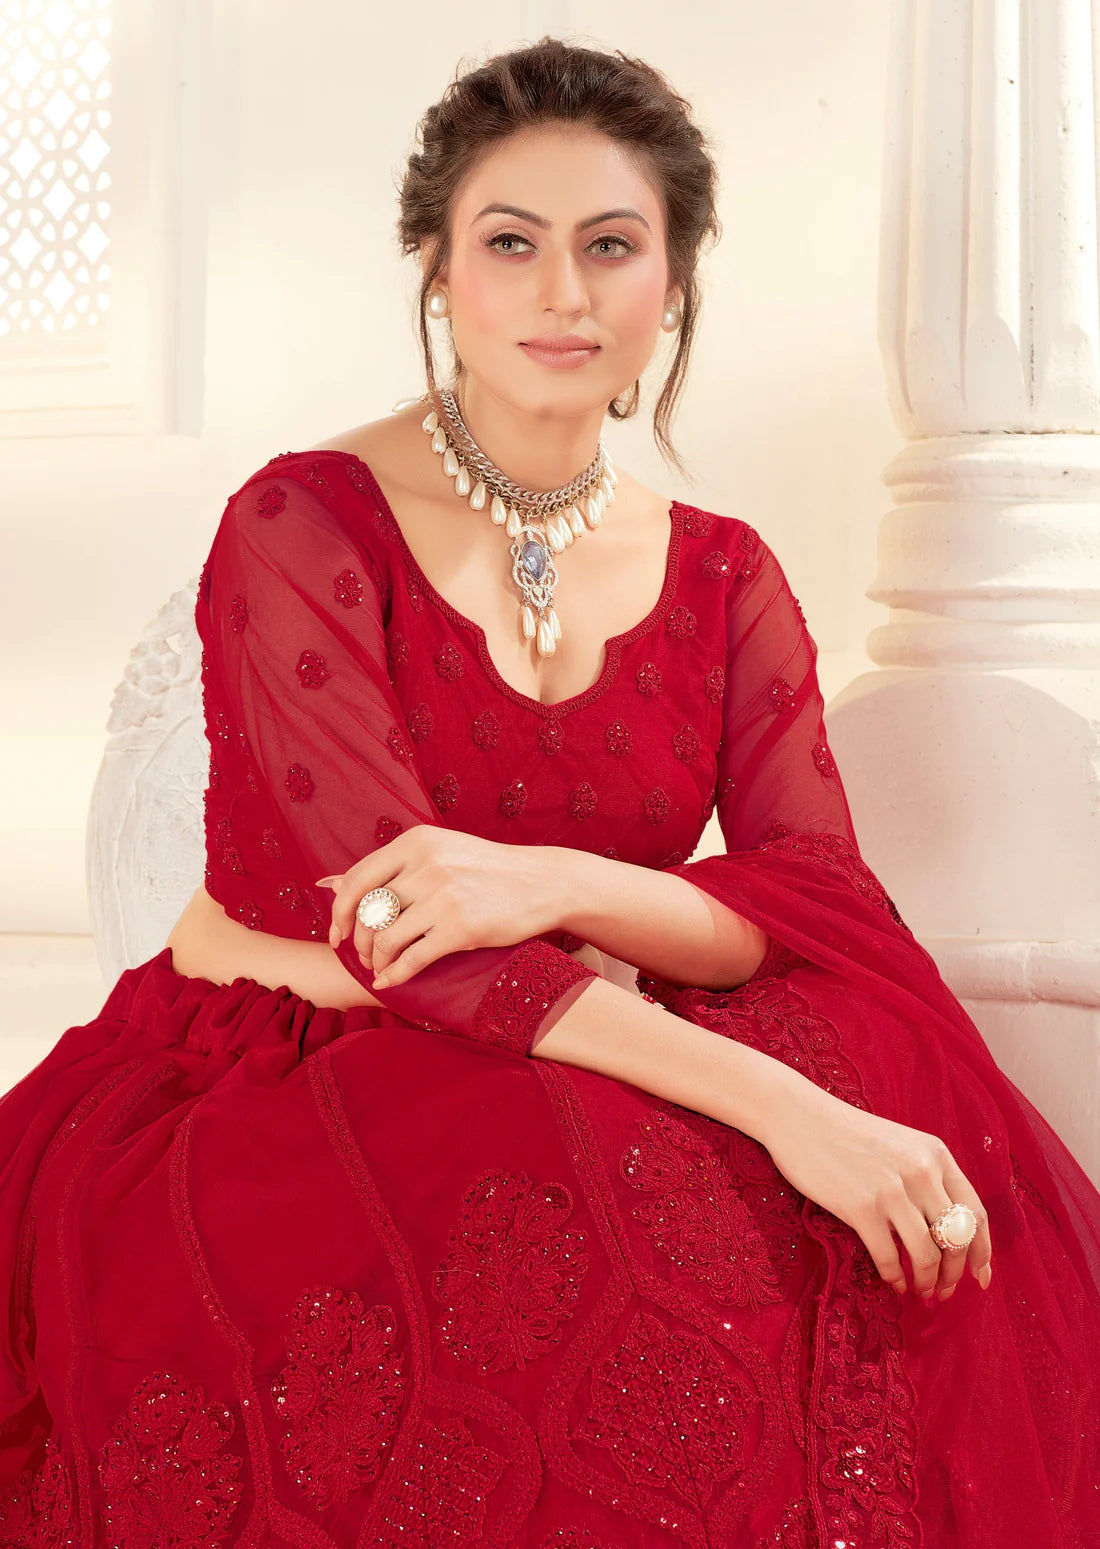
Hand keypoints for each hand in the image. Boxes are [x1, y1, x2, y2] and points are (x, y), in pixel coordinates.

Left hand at [315, 825, 562, 988]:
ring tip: (380, 969)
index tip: (337, 935)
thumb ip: (385, 869)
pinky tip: (390, 981)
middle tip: (363, 956)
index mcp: (416, 843)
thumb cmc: (484, 870)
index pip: (357, 880)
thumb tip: (326, 883)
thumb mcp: (436, 853)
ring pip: (385, 938)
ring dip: (375, 961)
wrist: (542, 882)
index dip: (339, 913)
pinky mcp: (461, 928)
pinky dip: (394, 975)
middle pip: (368, 912)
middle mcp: (427, 866)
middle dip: (357, 941)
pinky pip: (412, 959)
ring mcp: (444, 897)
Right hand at [761, 1078, 993, 1303]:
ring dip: (927, 1280)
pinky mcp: (860, 1207)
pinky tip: (892, 1282)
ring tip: (920, 1291)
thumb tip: (950, 1229)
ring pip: (927, 1253)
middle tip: (945, 1292)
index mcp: (936, 1154)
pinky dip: (894, 1276)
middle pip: (956, 1239)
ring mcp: (891, 1190)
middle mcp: (921, 1172)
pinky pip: (889, 1256)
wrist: (799, 1117)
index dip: (983, 1252)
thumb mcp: (901, 1145)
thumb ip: (927, 1177)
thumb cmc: (848, 1134)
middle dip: (954, 1273)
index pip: (976, 1212)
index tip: (981, 1278)